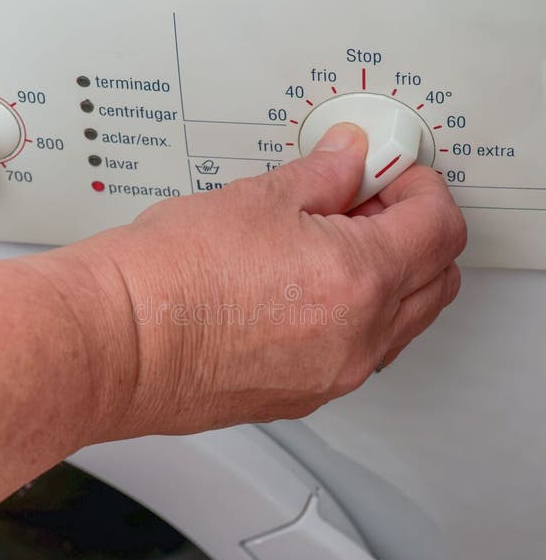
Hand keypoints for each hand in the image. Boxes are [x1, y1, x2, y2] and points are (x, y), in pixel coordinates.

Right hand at [39, 122, 466, 439]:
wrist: (118, 344)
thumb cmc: (170, 278)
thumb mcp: (258, 199)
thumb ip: (323, 176)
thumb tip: (349, 161)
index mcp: (361, 279)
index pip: (441, 228)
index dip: (422, 188)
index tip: (392, 175)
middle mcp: (360, 338)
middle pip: (437, 281)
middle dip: (418, 234)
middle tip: (367, 204)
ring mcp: (334, 376)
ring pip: (403, 323)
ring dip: (391, 280)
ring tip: (333, 247)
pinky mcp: (303, 397)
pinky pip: (359, 353)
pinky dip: (357, 318)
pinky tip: (308, 290)